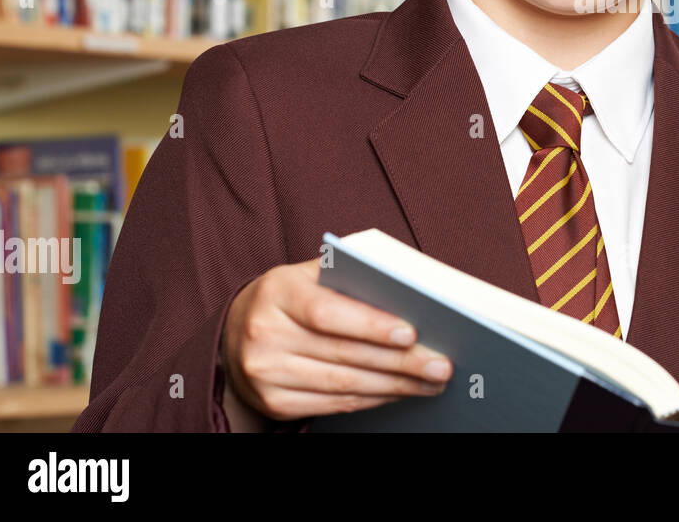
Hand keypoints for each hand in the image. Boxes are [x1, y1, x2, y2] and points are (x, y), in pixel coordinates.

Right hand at [220, 257, 453, 421]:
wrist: (238, 330)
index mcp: (277, 292)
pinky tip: (399, 392)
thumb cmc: (293, 295)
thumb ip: (351, 276)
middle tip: (441, 365)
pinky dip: (373, 399)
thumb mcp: (311, 273)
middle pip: (344, 354)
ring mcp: (265, 372)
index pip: (327, 311)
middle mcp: (264, 333)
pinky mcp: (273, 402)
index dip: (371, 325)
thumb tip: (411, 292)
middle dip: (400, 362)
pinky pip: (333, 405)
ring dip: (394, 386)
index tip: (411, 333)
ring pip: (343, 385)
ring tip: (431, 383)